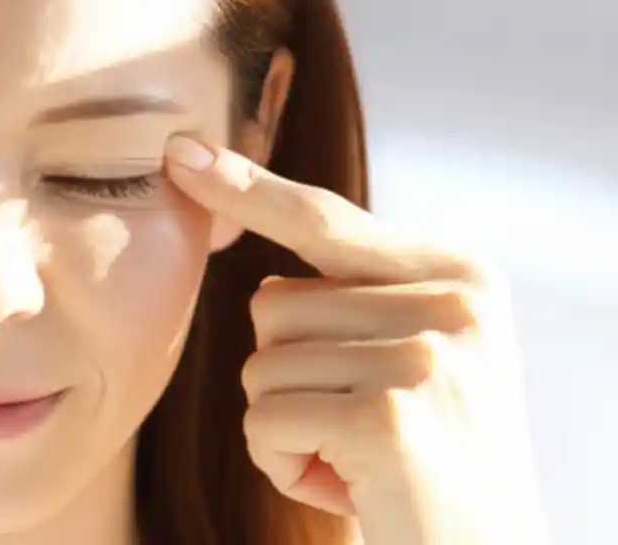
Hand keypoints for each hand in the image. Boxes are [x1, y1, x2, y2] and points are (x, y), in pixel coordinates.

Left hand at [164, 134, 548, 544]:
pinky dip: (284, 465)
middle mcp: (451, 302)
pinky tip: (351, 487)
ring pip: (260, 364)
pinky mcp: (387, 415)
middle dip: (291, 379)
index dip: (247, 188)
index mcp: (459, 275)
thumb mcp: (416, 363)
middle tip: (362, 432)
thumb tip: (262, 285)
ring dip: (286, 427)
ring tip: (359, 460)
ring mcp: (423, 355)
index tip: (182, 153)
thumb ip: (357, 304)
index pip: (326, 220)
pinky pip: (263, 420)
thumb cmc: (433, 466)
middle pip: (272, 306)